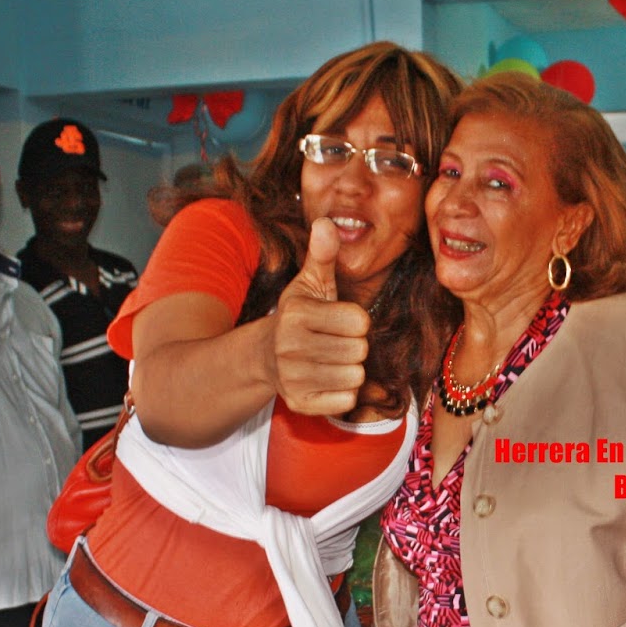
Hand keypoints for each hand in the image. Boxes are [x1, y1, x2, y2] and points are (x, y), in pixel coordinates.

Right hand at [272, 219, 371, 415]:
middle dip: (354, 346)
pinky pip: (346, 401)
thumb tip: (326, 223)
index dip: (356, 321)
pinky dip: (343, 393)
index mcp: (298, 314)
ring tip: (330, 360)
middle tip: (333, 342)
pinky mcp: (299, 403)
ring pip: (355, 377)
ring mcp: (293, 378)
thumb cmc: (299, 317)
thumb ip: (322, 255)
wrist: (265, 355)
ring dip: (350, 369)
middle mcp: (290, 346)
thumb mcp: (309, 283)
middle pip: (360, 351)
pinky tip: (327, 380)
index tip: (338, 321)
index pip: (360, 322)